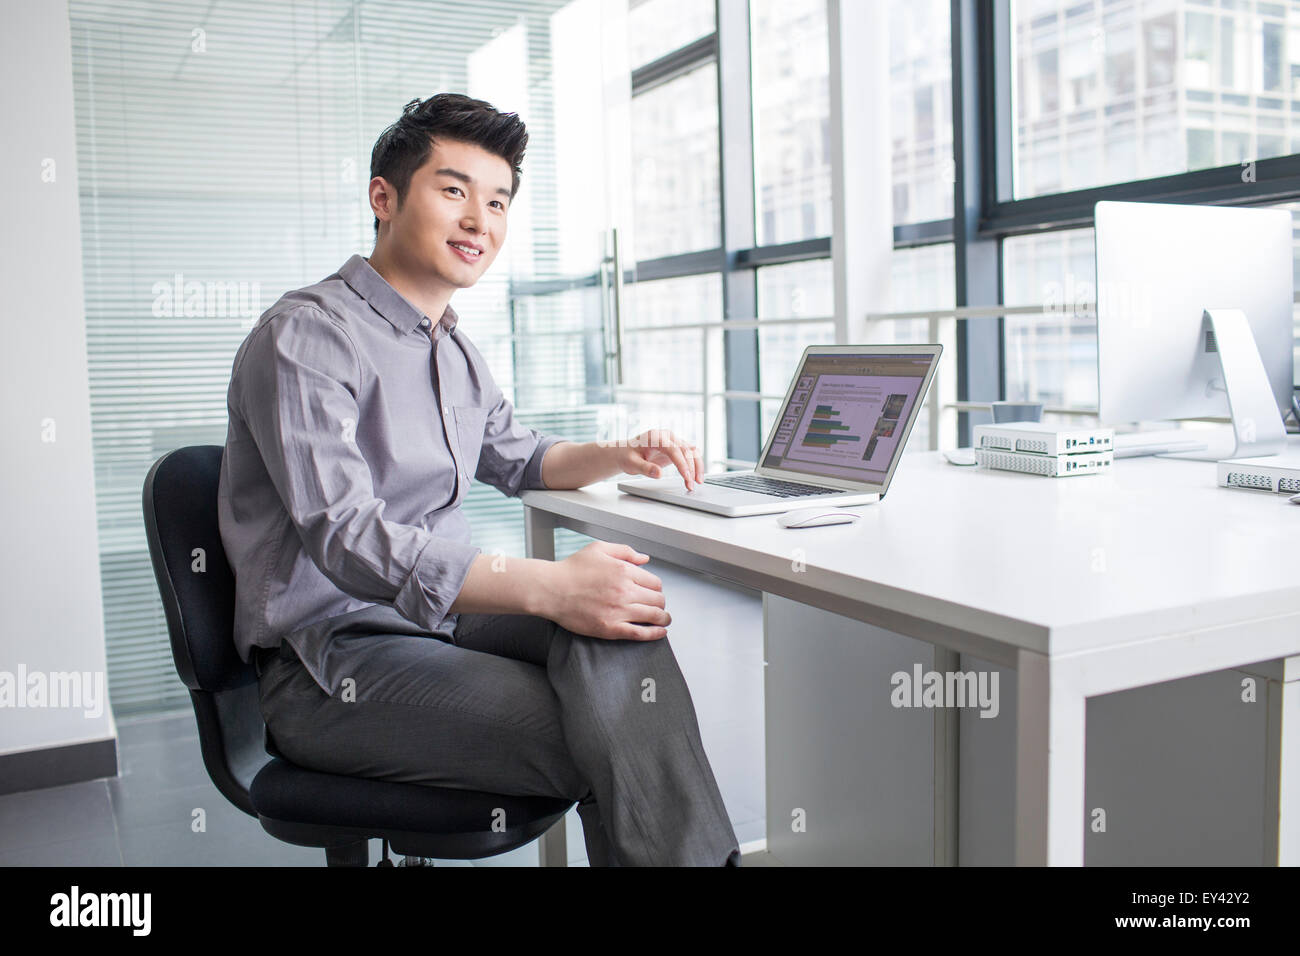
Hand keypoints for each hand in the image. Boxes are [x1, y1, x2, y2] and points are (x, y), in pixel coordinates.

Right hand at [539, 541, 669, 640]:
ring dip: (663, 618)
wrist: (551, 590)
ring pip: (654, 616)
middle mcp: (625, 591)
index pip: (655, 582)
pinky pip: (640, 633)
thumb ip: (625, 551)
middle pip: (658, 600)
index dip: (656, 587)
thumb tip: (645, 559)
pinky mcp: (611, 628)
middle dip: (660, 603)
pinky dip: (654, 634)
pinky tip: (660, 632)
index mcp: (624, 571)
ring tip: (664, 619)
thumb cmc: (571, 570)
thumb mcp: (598, 549)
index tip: (653, 591)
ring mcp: (619, 611)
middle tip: (659, 605)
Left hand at [618, 428, 702, 490]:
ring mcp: (673, 441)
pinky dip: (695, 465)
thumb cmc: (627, 456)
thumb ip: (645, 468)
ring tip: (697, 482)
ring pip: (692, 451)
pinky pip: (690, 454)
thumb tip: (658, 474)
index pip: (673, 449)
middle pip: (686, 450)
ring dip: (697, 466)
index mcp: (655, 437)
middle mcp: (667, 436)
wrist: (626, 453)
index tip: (686, 477)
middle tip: (691, 485)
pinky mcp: (676, 448)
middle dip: (691, 468)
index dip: (682, 463)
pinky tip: (695, 476)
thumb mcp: (631, 464)